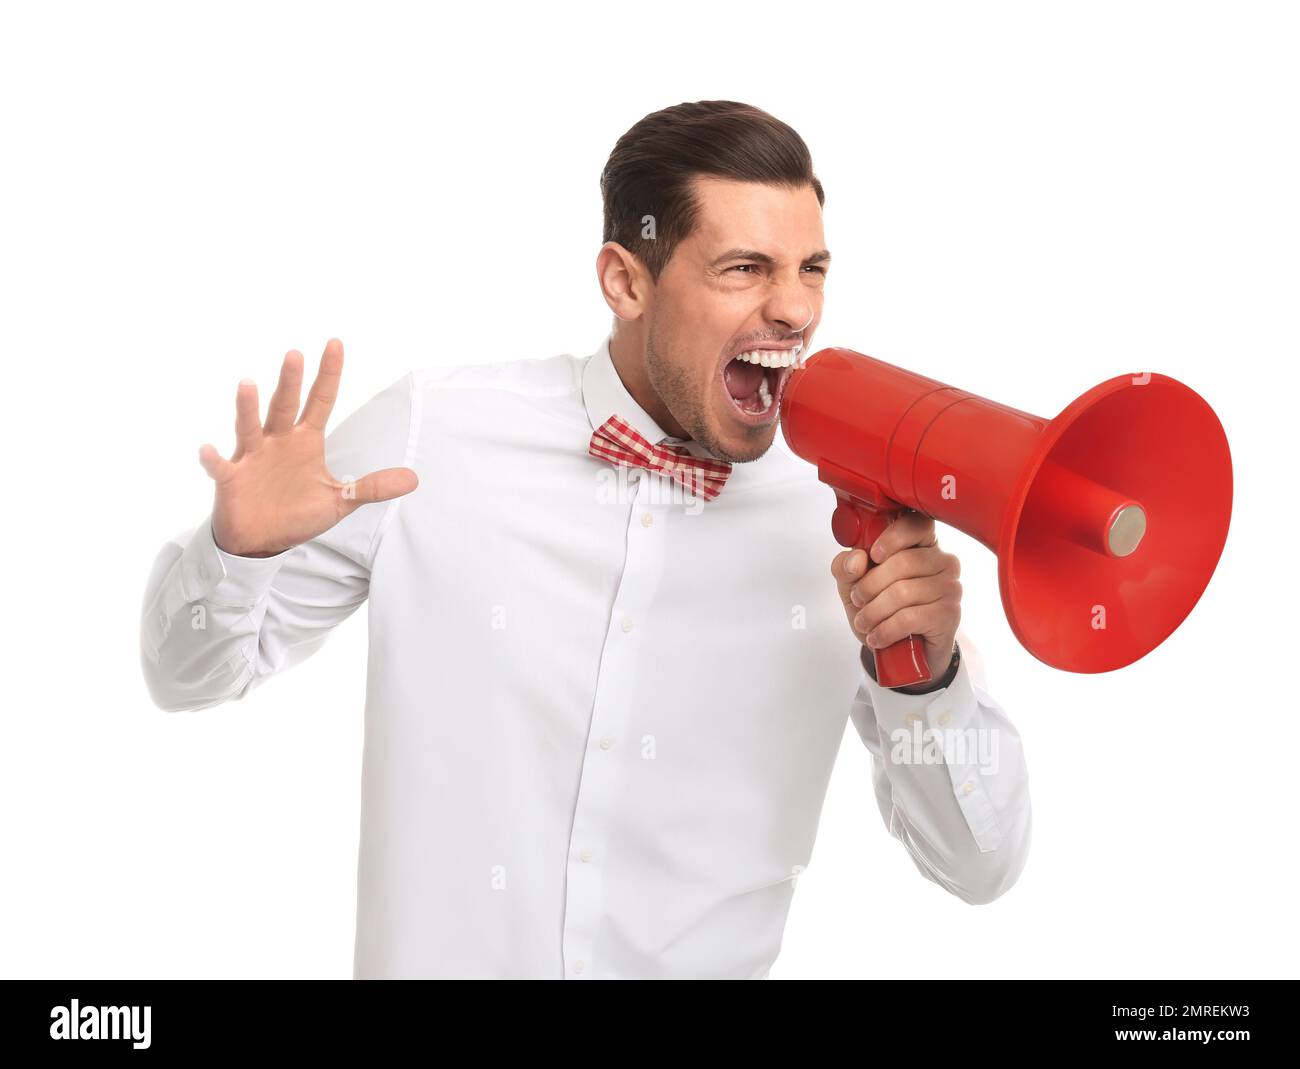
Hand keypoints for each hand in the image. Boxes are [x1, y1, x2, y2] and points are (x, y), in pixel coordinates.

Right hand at [199, 338, 418, 557]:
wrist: (262, 539)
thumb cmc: (297, 514)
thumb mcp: (339, 501)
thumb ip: (371, 487)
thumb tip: (413, 479)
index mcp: (305, 441)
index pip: (320, 401)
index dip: (328, 374)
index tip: (335, 343)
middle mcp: (277, 441)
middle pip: (284, 406)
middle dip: (290, 382)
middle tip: (295, 354)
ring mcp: (252, 457)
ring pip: (250, 427)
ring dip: (248, 407)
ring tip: (248, 384)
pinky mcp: (231, 478)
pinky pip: (220, 467)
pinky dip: (213, 460)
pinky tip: (208, 450)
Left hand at [831, 511, 961, 686]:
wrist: (902, 652)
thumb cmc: (882, 610)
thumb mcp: (854, 586)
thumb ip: (845, 567)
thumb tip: (855, 559)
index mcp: (922, 544)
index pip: (916, 523)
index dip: (892, 537)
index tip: (874, 555)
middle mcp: (942, 561)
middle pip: (903, 562)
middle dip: (869, 585)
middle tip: (858, 599)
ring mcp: (950, 587)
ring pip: (903, 592)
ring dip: (873, 612)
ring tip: (864, 623)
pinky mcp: (949, 614)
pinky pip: (910, 618)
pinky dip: (885, 630)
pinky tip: (877, 637)